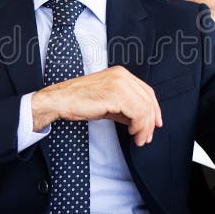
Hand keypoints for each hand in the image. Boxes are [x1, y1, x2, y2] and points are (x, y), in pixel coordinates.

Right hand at [31, 66, 162, 146]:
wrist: (60, 100)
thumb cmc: (78, 100)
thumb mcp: (107, 103)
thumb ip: (125, 109)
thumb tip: (139, 121)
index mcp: (121, 74)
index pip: (147, 91)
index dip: (154, 109)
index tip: (155, 124)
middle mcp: (122, 75)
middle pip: (148, 100)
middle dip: (150, 122)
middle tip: (146, 137)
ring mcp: (119, 83)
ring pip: (145, 107)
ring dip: (144, 127)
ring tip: (139, 138)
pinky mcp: (115, 93)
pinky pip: (137, 112)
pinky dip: (138, 126)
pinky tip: (132, 132)